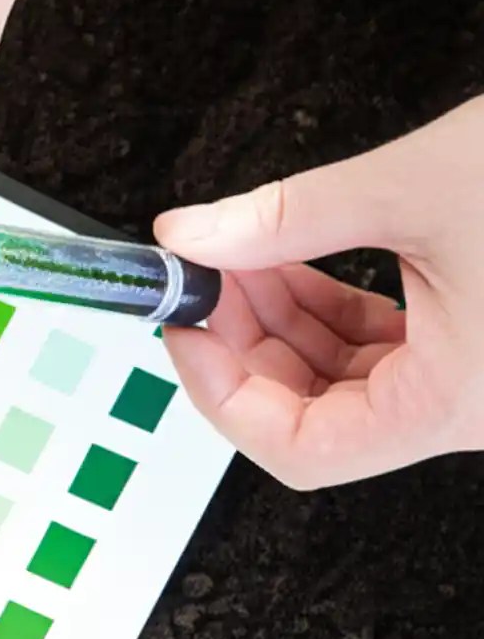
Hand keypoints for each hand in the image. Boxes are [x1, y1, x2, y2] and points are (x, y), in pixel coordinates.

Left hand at [154, 97, 483, 489]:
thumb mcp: (415, 188)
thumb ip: (286, 218)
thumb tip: (195, 234)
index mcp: (457, 401)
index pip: (302, 451)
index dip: (221, 395)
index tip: (184, 329)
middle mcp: (466, 405)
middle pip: (311, 414)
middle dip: (244, 341)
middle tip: (204, 277)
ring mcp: (471, 377)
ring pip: (341, 379)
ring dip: (278, 318)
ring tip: (240, 254)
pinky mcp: (475, 342)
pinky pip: (379, 348)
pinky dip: (324, 305)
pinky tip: (287, 258)